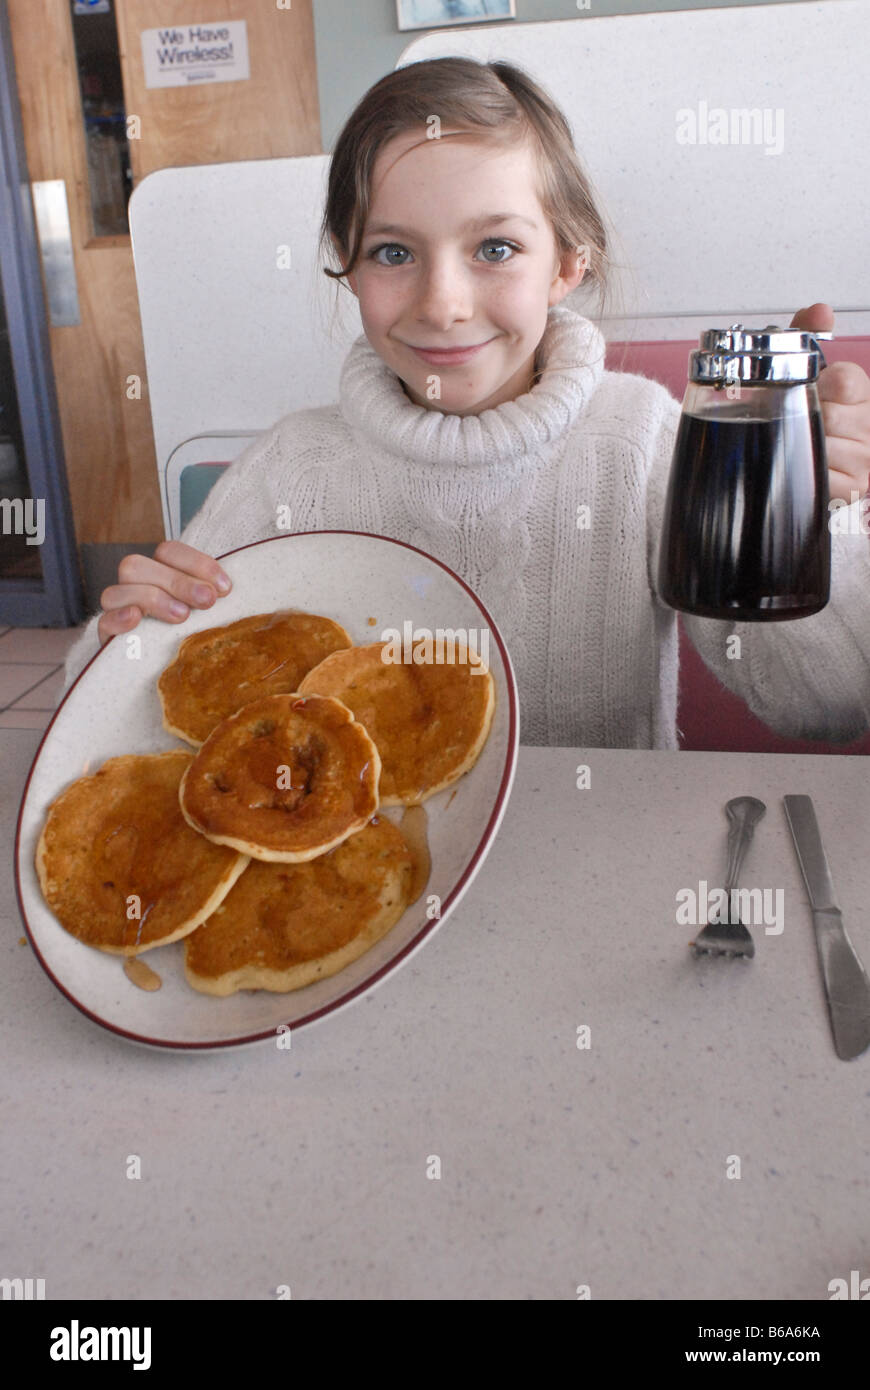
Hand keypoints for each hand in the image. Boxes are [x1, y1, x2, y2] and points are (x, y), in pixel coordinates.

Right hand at [97, 541, 231, 645]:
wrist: (157, 678)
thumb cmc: (191, 636)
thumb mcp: (207, 614)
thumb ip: (213, 598)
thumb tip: (233, 592)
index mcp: (159, 572)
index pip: (169, 551)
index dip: (197, 563)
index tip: (225, 588)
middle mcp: (134, 586)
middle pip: (138, 565)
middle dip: (178, 581)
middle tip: (207, 601)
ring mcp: (117, 610)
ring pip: (116, 590)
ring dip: (152, 598)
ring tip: (182, 616)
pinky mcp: (108, 636)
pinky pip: (103, 621)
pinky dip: (118, 617)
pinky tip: (136, 619)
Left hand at [789, 303, 869, 502]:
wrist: (799, 462)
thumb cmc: (807, 416)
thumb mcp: (805, 373)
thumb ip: (807, 336)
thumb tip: (819, 311)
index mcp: (861, 393)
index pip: (845, 381)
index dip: (820, 386)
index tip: (811, 390)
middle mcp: (868, 425)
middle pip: (829, 416)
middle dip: (801, 418)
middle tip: (793, 421)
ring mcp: (864, 459)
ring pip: (823, 447)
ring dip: (798, 447)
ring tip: (796, 445)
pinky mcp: (852, 488)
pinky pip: (823, 478)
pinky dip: (803, 474)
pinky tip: (801, 468)